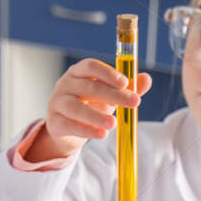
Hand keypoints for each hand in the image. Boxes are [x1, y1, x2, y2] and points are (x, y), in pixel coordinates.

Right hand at [26, 59, 152, 160]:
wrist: (66, 128)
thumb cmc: (89, 105)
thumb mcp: (108, 96)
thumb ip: (126, 89)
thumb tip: (147, 79)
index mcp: (78, 73)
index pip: (90, 66)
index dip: (107, 73)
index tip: (125, 82)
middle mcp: (65, 84)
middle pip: (89, 87)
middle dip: (113, 95)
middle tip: (134, 103)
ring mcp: (57, 103)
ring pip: (76, 108)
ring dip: (96, 116)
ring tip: (113, 124)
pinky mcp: (54, 122)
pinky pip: (69, 126)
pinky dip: (86, 130)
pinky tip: (101, 134)